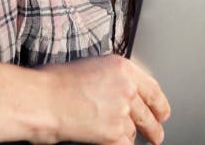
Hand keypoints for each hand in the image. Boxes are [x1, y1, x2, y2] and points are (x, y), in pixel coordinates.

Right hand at [43, 54, 169, 144]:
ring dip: (130, 136)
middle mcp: (126, 88)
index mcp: (122, 68)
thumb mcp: (90, 67)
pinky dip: (119, 144)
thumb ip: (112, 78)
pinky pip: (125, 144)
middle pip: (150, 112)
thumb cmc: (55, 81)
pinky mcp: (113, 133)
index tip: (162, 111)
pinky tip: (111, 142)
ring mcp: (122, 112)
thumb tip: (119, 91)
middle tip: (156, 134)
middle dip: (154, 126)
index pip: (152, 88)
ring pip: (135, 130)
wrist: (43, 99)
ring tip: (125, 138)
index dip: (160, 103)